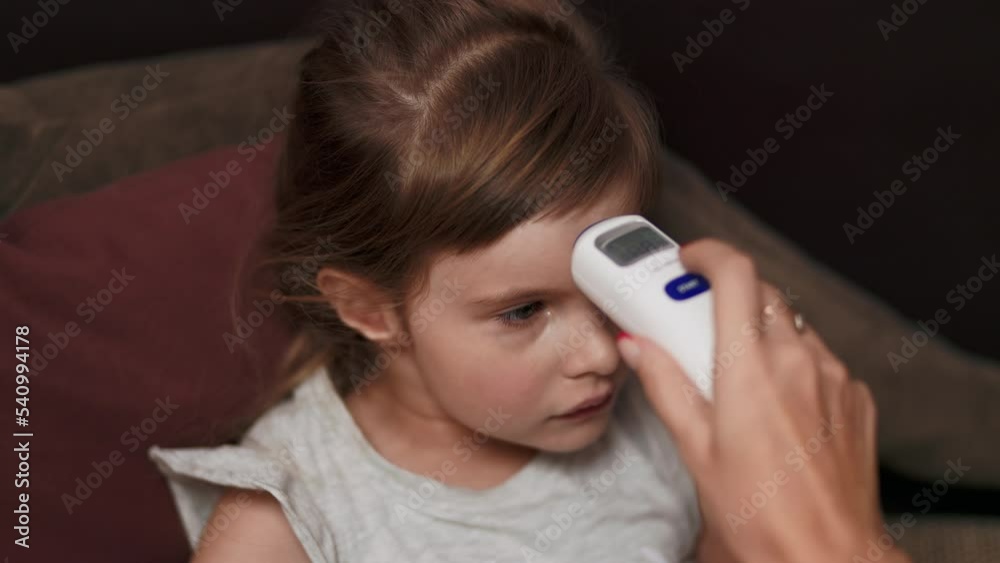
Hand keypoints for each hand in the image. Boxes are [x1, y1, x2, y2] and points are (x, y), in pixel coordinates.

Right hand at [615, 238, 911, 562]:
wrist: (830, 554)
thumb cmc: (761, 513)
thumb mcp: (696, 449)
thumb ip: (665, 385)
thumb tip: (637, 346)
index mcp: (751, 368)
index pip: (735, 274)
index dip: (708, 254)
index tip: (690, 260)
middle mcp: (799, 360)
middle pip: (763, 293)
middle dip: (728, 296)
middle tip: (700, 327)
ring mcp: (835, 376)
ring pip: (793, 325)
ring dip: (762, 331)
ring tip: (739, 375)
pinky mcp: (857, 396)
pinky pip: (821, 358)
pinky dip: (795, 363)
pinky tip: (780, 404)